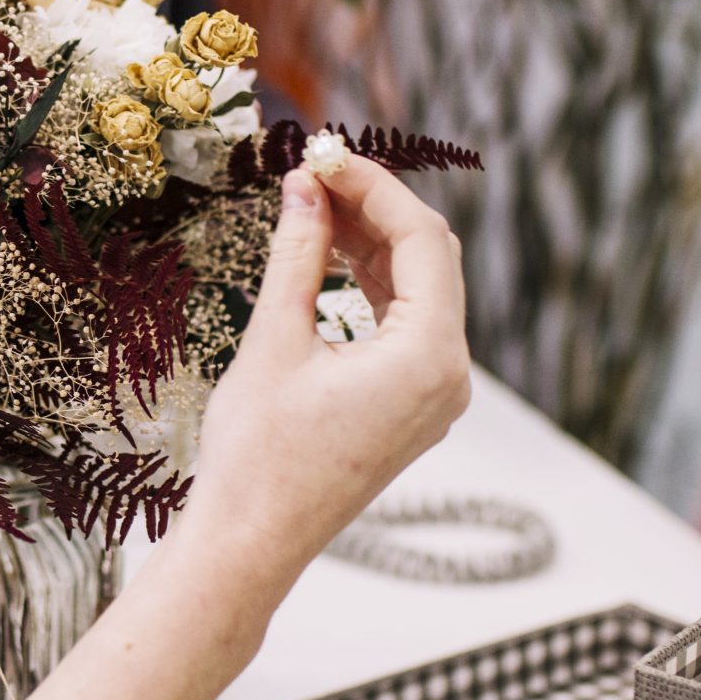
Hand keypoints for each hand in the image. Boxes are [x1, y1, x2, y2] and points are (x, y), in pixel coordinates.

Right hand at [190, 156, 470, 568]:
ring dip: (370, 244)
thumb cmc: (258, 454)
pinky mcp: (412, 408)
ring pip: (418, 291)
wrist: (250, 543)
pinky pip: (406, 327)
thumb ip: (297, 255)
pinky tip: (328, 257)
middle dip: (375, 209)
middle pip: (430, 260)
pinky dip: (370, 287)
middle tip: (315, 171)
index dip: (373, 186)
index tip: (322, 155)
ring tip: (313, 205)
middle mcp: (450, 376)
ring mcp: (435, 396)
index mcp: (429, 356)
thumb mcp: (274, 341)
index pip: (421, 239)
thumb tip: (305, 188)